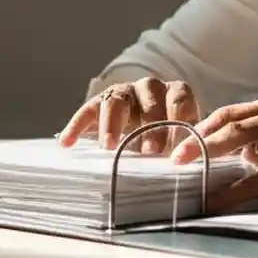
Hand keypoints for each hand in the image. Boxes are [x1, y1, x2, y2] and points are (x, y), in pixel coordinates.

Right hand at [58, 78, 200, 154]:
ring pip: (117, 101)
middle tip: (151, 152)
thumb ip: (184, 148)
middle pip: (150, 100)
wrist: (143, 132)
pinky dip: (77, 126)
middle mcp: (149, 88)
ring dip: (114, 125)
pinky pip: (87, 111)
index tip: (180, 145)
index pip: (180, 98)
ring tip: (109, 148)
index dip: (180, 119)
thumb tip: (190, 169)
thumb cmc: (168, 140)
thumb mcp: (179, 141)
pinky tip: (67, 143)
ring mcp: (123, 93)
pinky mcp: (99, 103)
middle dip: (152, 126)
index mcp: (174, 93)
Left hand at [170, 91, 257, 212]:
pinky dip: (229, 193)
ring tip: (182, 173)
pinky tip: (212, 203)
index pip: (229, 112)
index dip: (201, 127)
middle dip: (194, 140)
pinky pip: (253, 181)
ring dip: (204, 158)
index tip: (179, 142)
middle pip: (225, 123)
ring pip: (235, 143)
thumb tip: (233, 151)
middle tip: (172, 157)